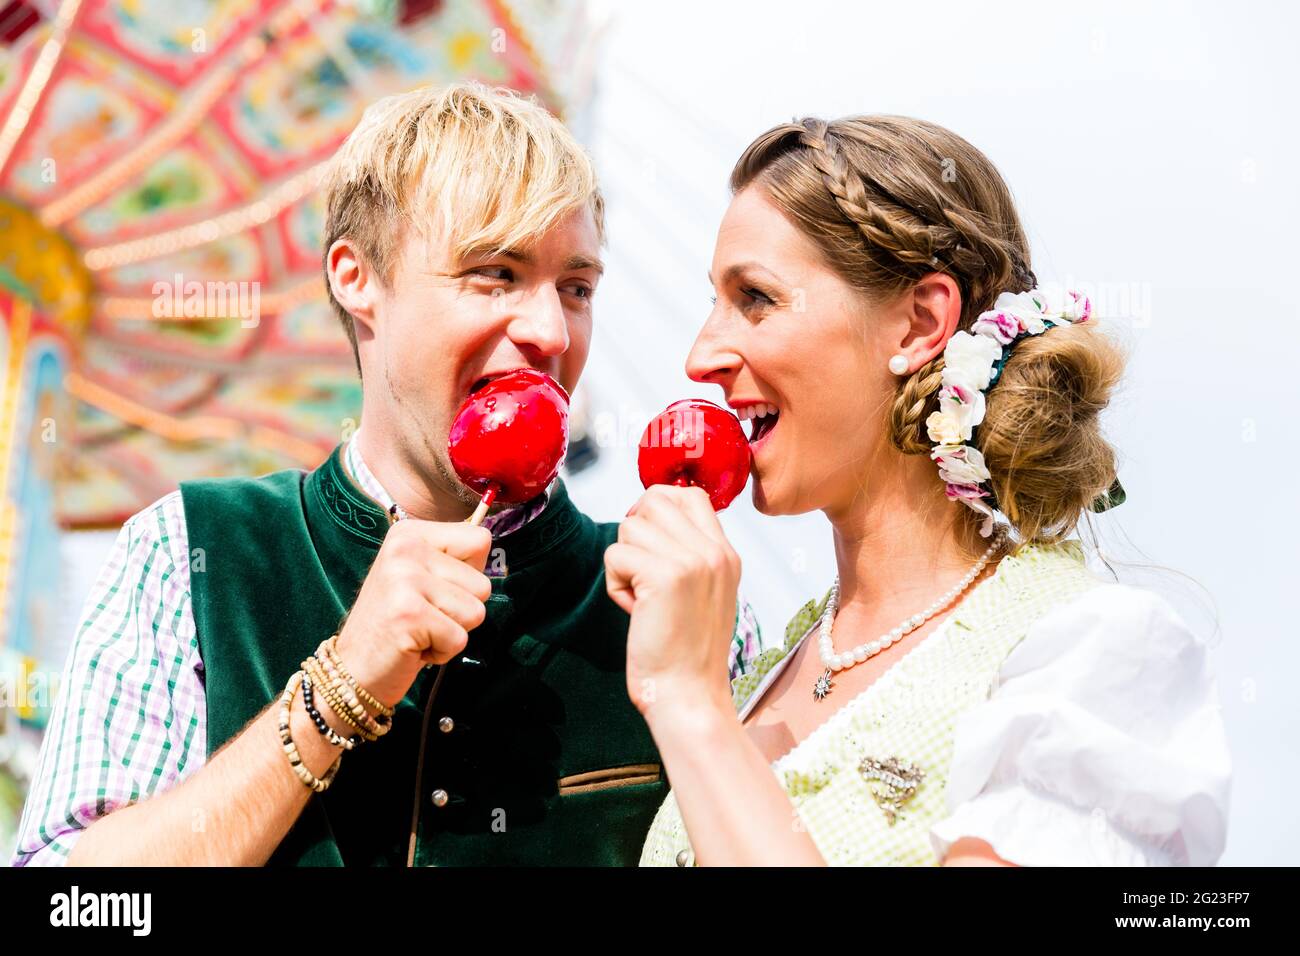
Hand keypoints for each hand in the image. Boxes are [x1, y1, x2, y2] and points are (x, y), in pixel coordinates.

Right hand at [334, 518, 492, 707]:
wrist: (353, 668)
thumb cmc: (397, 624)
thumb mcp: (421, 577)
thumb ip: (454, 561)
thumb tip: (487, 544)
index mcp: (409, 533)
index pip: (480, 540)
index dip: (471, 576)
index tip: (436, 590)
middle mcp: (405, 548)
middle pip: (482, 584)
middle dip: (461, 611)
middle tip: (424, 617)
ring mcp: (404, 579)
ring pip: (475, 612)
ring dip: (451, 631)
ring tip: (419, 630)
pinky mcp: (408, 614)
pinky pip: (459, 638)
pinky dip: (442, 652)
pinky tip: (413, 646)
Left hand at [604, 484, 740, 718]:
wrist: (689, 697)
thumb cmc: (686, 653)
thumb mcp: (704, 594)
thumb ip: (688, 555)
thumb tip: (646, 517)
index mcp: (726, 554)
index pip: (689, 494)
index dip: (657, 508)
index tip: (648, 544)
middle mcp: (714, 551)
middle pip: (654, 500)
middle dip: (635, 532)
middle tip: (640, 572)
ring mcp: (692, 561)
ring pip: (630, 526)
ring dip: (623, 563)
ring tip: (641, 599)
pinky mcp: (664, 576)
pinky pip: (615, 554)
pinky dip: (615, 585)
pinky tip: (634, 611)